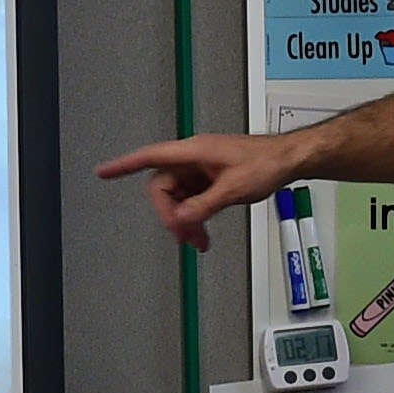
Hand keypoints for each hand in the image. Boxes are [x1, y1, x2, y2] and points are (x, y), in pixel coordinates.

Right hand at [95, 131, 305, 250]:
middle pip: (163, 187)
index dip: (124, 165)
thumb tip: (181, 219)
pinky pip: (193, 200)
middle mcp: (194, 158)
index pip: (150, 157)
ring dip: (185, 220)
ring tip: (198, 240)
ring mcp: (202, 169)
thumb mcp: (234, 189)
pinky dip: (196, 217)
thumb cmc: (267, 162)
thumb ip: (204, 206)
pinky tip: (203, 231)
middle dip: (171, 214)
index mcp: (194, 151)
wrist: (289, 159)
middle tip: (184, 235)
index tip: (104, 172)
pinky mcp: (211, 178)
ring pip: (179, 197)